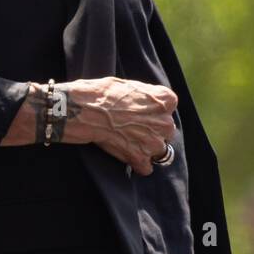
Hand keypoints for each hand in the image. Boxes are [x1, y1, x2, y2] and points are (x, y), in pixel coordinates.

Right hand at [3, 76, 176, 175]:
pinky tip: (125, 155)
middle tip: (132, 128)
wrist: (85, 110)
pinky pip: (146, 168)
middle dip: (152, 131)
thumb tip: (147, 102)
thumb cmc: (103, 94)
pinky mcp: (140, 159)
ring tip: (128, 142)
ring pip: (159, 151)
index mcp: (166, 100)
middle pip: (165, 130)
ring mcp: (154, 143)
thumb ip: (146, 96)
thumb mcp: (130, 85)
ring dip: (146, 148)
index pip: (168, 109)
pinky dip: (137, 164)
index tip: (140, 113)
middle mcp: (165, 122)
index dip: (153, 112)